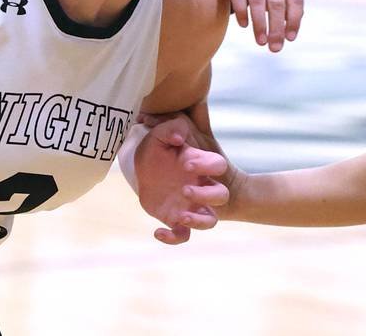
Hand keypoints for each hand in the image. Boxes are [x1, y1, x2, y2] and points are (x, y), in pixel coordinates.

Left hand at [134, 113, 229, 244]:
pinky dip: (173, 238)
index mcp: (201, 164)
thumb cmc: (159, 149)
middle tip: (185, 190)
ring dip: (198, 221)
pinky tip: (158, 232)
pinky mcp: (177, 220)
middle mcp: (201, 187)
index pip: (218, 165)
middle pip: (221, 196)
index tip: (186, 163)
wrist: (145, 168)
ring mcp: (191, 206)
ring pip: (209, 221)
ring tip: (180, 216)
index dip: (207, 165)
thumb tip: (179, 138)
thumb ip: (171, 128)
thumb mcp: (160, 135)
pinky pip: (183, 236)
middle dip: (206, 195)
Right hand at [213, 0, 302, 51]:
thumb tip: (289, 32)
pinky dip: (242, 13)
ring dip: (260, 24)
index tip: (290, 39)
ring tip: (261, 42)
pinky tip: (244, 25)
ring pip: (257, 0)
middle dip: (276, 28)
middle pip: (276, 2)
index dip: (294, 20)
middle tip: (275, 47)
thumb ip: (286, 4)